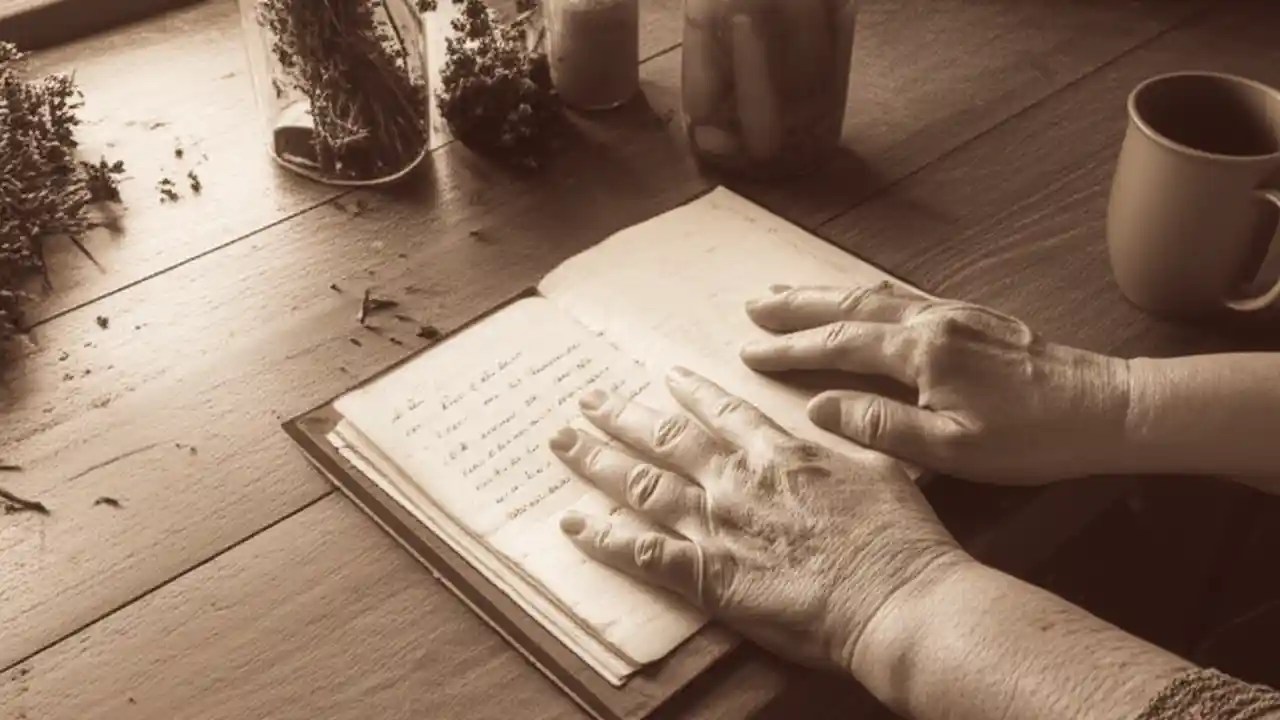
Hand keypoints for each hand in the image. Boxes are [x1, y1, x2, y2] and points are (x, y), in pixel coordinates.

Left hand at [549, 367, 966, 670]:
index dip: (689, 392)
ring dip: (597, 462)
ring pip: (643, 484)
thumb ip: (847, 441)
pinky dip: (604, 538)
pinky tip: (574, 525)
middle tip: (586, 401)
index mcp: (780, 454)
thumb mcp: (881, 469)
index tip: (666, 377)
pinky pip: (643, 553)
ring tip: (563, 443)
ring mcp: (719, 527)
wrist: (895, 596)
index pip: (723, 412)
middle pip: (666, 440)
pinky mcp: (709, 577)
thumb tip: (833, 415)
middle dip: (622, 417)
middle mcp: (739, 482)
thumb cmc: (900, 539)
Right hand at [739, 283, 1131, 483]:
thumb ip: (880, 426)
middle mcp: (931, 320)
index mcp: (921, 352)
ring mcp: (953, 313)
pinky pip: (902, 297)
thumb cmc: (1031, 438)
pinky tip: (859, 299)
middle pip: (848, 307)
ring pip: (874, 295)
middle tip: (753, 306)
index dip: (789, 349)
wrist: (1105, 408)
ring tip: (789, 294)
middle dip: (796, 307)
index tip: (750, 351)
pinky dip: (865, 295)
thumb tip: (818, 407)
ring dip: (826, 294)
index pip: (836, 345)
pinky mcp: (972, 316)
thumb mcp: (951, 449)